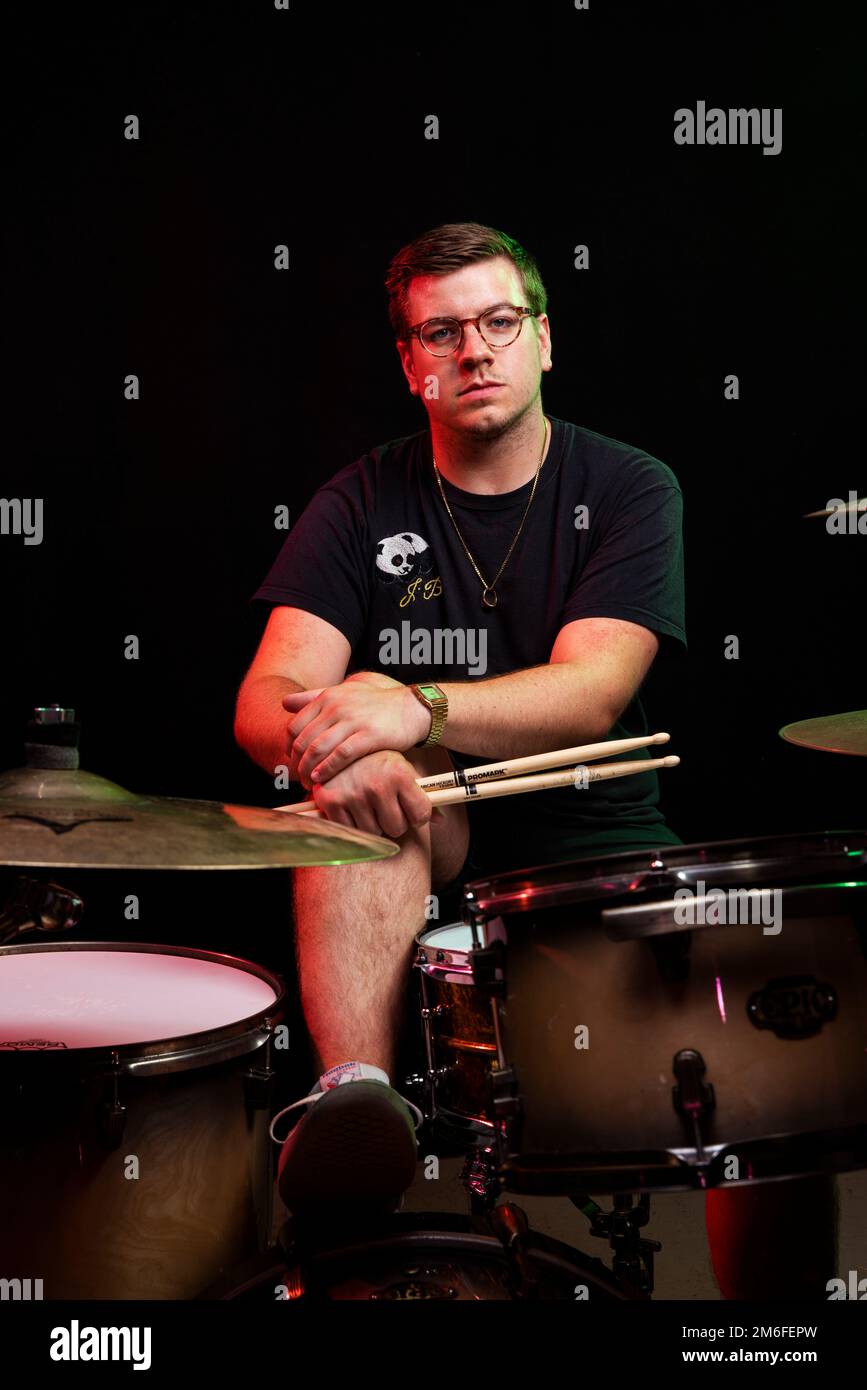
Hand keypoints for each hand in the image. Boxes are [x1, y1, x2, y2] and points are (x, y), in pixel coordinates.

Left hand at [283, 679, 429, 787]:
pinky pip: (340, 755)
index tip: (292, 762)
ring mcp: (353, 721)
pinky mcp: (369, 736)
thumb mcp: (343, 692)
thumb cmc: (374, 703)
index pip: (294, 726)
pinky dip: (327, 769)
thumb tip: (284, 702)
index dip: (288, 748)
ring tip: (308, 783)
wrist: (410, 708)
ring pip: (318, 749)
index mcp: (327, 697)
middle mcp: (336, 707)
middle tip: (298, 779)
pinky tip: (321, 779)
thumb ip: (313, 697)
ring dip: (308, 770)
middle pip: (303, 740)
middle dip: (297, 764)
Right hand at [309, 749, 432, 837]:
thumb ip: (422, 795)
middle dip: (394, 822)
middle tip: (386, 808)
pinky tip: (351, 807)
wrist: (339, 747)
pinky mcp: (331, 801)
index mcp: (399, 773)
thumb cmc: (377, 762)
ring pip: (373, 832)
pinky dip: (352, 824)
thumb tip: (441, 820)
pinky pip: (350, 830)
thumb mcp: (402, 770)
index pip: (421, 814)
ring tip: (368, 805)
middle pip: (397, 828)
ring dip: (372, 824)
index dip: (417, 817)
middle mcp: (377, 784)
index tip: (411, 812)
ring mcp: (353, 794)